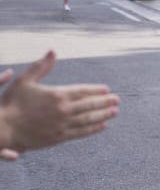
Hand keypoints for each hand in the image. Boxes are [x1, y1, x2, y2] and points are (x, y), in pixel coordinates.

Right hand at [0, 51, 119, 157]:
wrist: (2, 129)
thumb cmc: (11, 104)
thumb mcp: (24, 81)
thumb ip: (40, 66)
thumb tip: (52, 51)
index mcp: (57, 95)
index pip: (83, 91)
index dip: (96, 90)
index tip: (106, 89)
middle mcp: (63, 110)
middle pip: (90, 105)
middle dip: (105, 102)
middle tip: (117, 100)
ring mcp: (62, 125)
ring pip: (88, 119)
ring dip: (103, 115)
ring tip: (115, 112)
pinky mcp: (58, 137)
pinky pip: (80, 133)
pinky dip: (93, 129)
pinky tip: (102, 125)